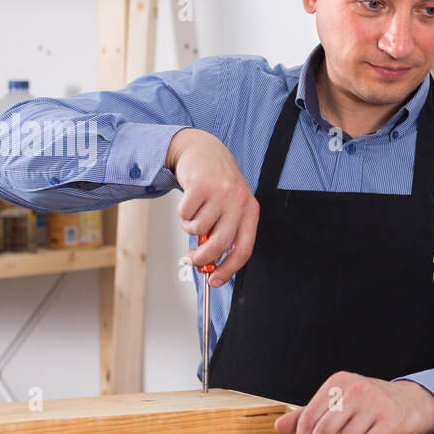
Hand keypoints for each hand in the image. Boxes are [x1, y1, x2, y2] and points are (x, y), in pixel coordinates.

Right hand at [169, 128, 257, 287]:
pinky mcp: (201, 185)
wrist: (203, 150)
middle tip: (190, 260)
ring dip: (189, 228)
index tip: (215, 282)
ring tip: (194, 213)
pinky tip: (190, 200)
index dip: (229, 269)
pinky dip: (182, 214)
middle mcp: (239, 202)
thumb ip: (221, 233)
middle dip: (202, 258)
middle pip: (220, 244)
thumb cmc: (216, 184)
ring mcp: (221, 192)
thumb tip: (203, 264)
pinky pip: (185, 215)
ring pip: (198, 229)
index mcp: (251, 211)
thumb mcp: (227, 208)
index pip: (244, 249)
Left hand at [274, 373, 433, 433]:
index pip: (309, 416)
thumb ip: (309, 414)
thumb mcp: (337, 402)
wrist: (409, 400)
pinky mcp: (391, 419)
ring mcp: (374, 403)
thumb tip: (279, 427)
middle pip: (324, 430)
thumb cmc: (367, 404)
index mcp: (337, 382)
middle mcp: (354, 389)